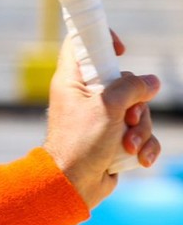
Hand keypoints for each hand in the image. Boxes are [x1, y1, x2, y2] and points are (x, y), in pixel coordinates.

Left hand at [43, 33, 161, 207]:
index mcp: (72, 81)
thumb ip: (131, 87)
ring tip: (128, 145)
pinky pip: (140, 133)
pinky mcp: (114, 138)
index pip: (80, 45)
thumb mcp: (107, 107)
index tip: (120, 50)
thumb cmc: (80, 142)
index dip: (101, 41)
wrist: (73, 184)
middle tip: (127, 118)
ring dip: (140, 130)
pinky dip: (143, 145)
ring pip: (137, 110)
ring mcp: (101, 118)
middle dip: (136, 103)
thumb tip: (151, 82)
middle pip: (124, 82)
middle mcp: (85, 96)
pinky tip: (139, 158)